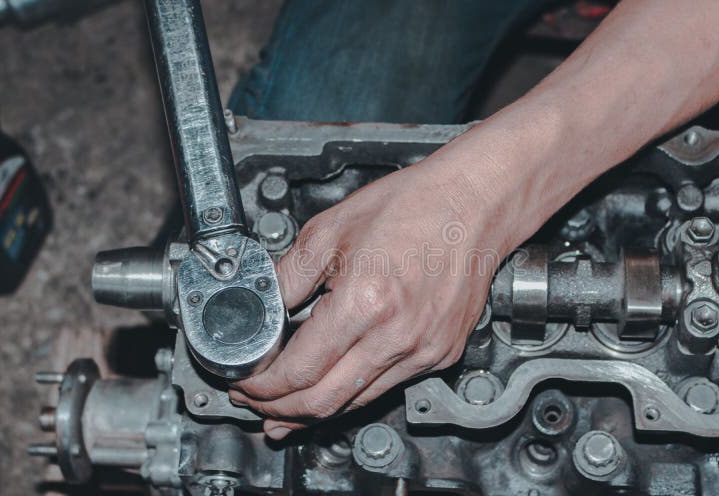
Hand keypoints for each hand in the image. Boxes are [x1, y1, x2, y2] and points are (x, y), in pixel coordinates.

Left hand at [230, 151, 513, 439]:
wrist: (474, 204)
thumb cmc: (414, 206)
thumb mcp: (331, 230)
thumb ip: (287, 276)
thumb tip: (260, 306)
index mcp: (365, 302)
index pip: (298, 371)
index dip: (261, 385)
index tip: (244, 381)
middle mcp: (398, 336)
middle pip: (322, 403)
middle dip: (278, 409)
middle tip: (254, 402)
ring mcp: (424, 350)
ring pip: (354, 404)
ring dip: (312, 410)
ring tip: (283, 409)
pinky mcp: (441, 353)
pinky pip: (386, 387)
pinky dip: (351, 393)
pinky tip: (333, 386)